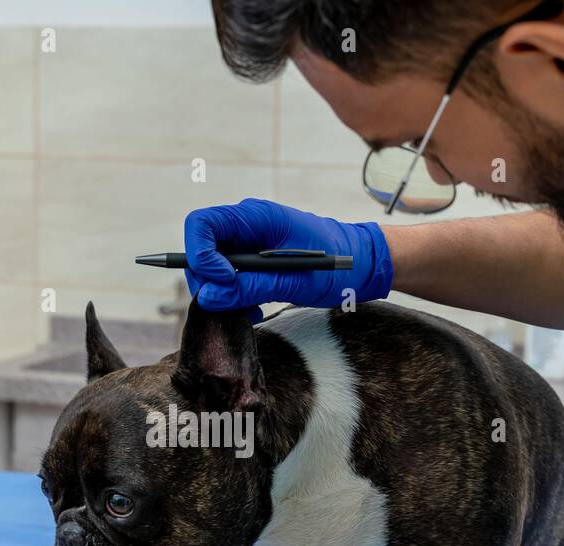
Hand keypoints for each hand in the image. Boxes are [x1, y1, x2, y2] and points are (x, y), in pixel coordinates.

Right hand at [183, 198, 392, 316]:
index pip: (202, 225)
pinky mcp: (253, 260)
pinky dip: (234, 297)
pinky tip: (254, 308)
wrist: (363, 264)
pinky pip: (228, 278)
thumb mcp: (296, 280)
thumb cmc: (337, 265)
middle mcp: (247, 226)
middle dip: (209, 281)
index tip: (224, 281)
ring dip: (222, 294)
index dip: (201, 255)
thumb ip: (251, 287)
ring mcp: (249, 243)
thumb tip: (210, 297)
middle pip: (200, 249)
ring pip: (211, 268)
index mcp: (257, 217)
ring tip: (250, 311)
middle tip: (231, 305)